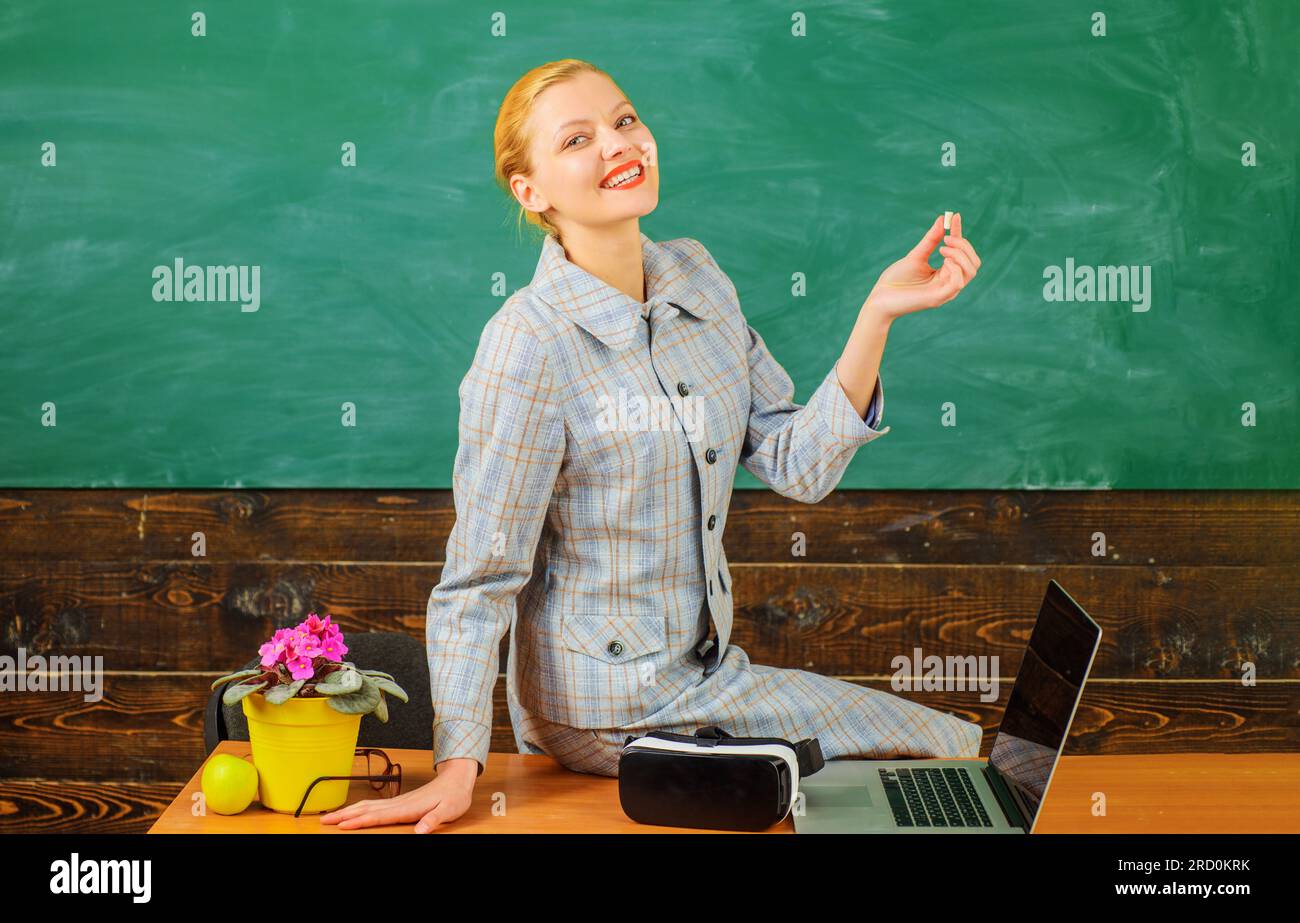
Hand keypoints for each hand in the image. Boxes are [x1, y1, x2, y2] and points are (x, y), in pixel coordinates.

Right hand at [319, 761, 475, 832]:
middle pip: (366, 809)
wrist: (458, 779)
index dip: (360, 821)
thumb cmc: (454, 796)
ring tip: (331, 816)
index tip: (342, 825)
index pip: (379, 815)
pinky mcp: (399, 802)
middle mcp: (399, 803)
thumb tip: (420, 832)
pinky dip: (359, 808)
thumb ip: (433, 820)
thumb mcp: (449, 810)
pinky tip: (353, 812)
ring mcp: (398, 801)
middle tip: (324, 820)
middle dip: (344, 815)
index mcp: (408, 807)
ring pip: (367, 805)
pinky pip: (374, 805)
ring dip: (348, 811)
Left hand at [863, 212, 980, 320]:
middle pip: (974, 263)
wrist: (879, 298)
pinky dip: (955, 268)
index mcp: (946, 274)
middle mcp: (949, 283)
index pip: (963, 253)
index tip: (954, 215)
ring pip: (970, 271)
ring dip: (959, 254)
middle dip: (964, 245)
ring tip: (941, 248)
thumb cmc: (896, 280)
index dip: (960, 233)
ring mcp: (945, 292)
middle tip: (945, 238)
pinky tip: (942, 262)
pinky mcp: (937, 299)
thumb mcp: (916, 255)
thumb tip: (943, 219)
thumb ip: (931, 240)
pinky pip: (958, 283)